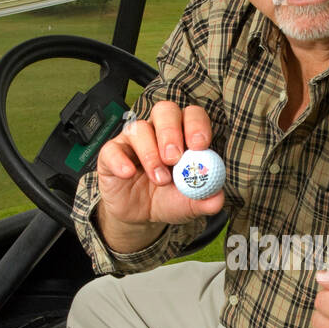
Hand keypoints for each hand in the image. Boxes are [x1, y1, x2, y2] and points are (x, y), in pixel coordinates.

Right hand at [96, 100, 223, 229]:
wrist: (140, 216)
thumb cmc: (167, 199)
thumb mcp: (189, 204)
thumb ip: (205, 200)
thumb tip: (218, 198)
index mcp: (183, 135)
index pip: (192, 115)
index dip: (196, 125)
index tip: (199, 146)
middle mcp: (158, 131)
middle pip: (165, 111)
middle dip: (171, 132)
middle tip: (175, 158)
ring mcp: (133, 140)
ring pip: (139, 128)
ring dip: (150, 154)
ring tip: (159, 179)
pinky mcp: (111, 153)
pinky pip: (112, 149)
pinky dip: (120, 161)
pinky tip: (129, 173)